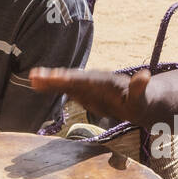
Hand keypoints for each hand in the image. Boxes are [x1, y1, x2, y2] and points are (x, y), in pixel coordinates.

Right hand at [30, 67, 153, 128]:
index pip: (85, 80)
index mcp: (106, 82)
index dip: (70, 79)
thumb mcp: (143, 99)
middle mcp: (96, 81)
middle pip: (72, 79)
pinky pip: (68, 89)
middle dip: (55, 78)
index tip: (57, 77)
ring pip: (67, 83)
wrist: (143, 101)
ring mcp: (90, 87)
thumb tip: (145, 76)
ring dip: (50, 81)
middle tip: (35, 76)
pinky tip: (38, 84)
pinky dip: (54, 87)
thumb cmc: (144, 102)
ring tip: (32, 78)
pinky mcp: (86, 93)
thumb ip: (140, 89)